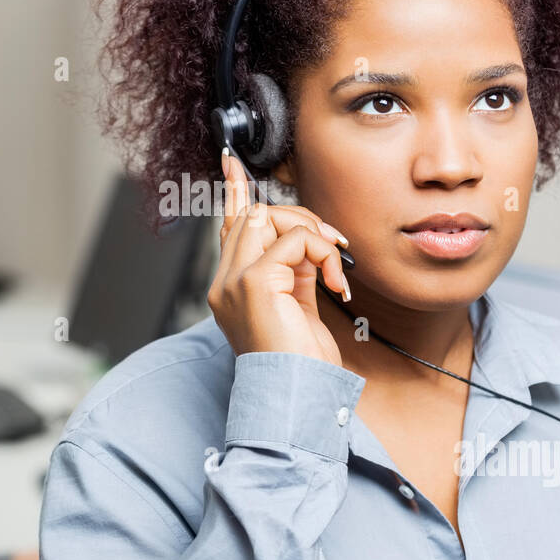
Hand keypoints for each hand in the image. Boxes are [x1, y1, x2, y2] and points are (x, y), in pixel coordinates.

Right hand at [207, 148, 350, 364]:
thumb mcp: (298, 306)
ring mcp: (235, 280)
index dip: (235, 192)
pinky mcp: (255, 281)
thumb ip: (293, 270)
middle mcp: (225, 282)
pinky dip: (322, 253)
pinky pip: (295, 239)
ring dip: (312, 234)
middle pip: (254, 215)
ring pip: (269, 217)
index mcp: (231, 286)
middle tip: (333, 250)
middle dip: (300, 220)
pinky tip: (334, 283)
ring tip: (333, 271)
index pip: (229, 227)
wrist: (298, 396)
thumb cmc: (300, 363)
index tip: (232, 163)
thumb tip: (305, 240)